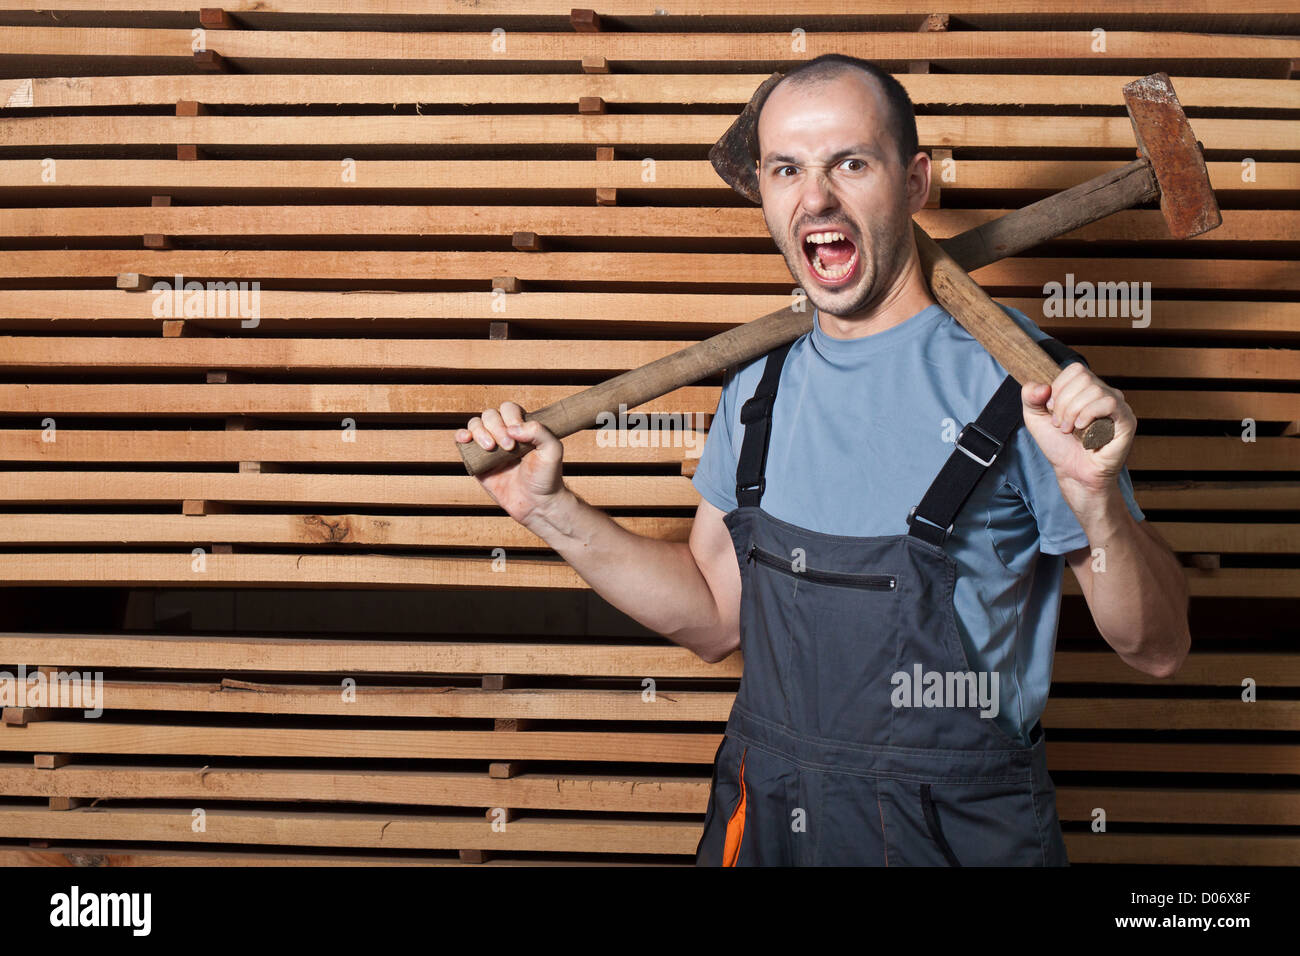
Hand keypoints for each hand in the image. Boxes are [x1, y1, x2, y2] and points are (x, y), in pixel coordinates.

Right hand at [455, 402, 566, 524]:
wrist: (536, 503)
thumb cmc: (547, 477)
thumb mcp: (552, 451)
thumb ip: (539, 431)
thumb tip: (513, 428)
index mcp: (522, 427)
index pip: (508, 409)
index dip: (510, 417)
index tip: (517, 436)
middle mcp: (505, 433)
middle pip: (490, 415)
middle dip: (496, 428)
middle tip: (508, 447)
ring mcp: (490, 446)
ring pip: (475, 424)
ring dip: (480, 432)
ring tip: (490, 448)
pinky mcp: (477, 460)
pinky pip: (463, 441)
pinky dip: (461, 435)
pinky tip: (466, 440)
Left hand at [1021, 362, 1136, 510]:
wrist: (1073, 473)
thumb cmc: (1060, 446)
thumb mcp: (1035, 418)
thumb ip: (1030, 397)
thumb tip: (1042, 386)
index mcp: (1086, 388)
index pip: (1075, 369)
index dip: (1059, 388)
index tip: (1052, 410)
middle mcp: (1104, 393)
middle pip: (1083, 378)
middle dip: (1063, 403)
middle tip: (1060, 425)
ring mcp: (1117, 405)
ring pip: (1094, 390)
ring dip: (1073, 412)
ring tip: (1069, 430)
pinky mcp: (1126, 420)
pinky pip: (1109, 403)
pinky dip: (1089, 414)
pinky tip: (1082, 429)